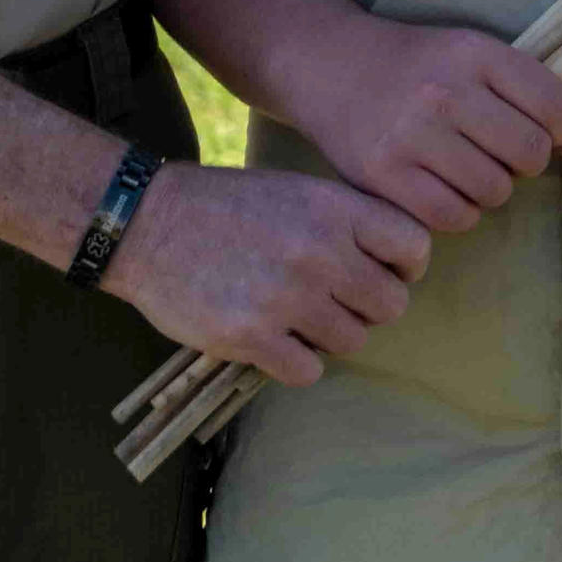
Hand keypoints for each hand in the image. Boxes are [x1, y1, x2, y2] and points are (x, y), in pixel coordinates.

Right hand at [98, 163, 436, 386]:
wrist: (147, 222)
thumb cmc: (225, 205)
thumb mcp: (295, 190)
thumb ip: (347, 222)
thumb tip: (396, 266)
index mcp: (333, 208)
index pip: (414, 247)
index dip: (405, 266)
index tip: (383, 271)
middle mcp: (319, 252)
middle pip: (390, 305)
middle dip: (366, 306)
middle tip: (333, 299)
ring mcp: (287, 297)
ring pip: (352, 341)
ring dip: (328, 336)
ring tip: (294, 316)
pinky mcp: (252, 337)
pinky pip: (308, 371)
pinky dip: (294, 361)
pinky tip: (272, 338)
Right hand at [285, 20, 561, 235]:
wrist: (329, 66)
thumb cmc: (413, 66)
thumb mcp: (468, 53)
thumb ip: (524, 91)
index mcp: (473, 52)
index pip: (554, 104)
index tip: (548, 134)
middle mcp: (444, 91)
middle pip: (530, 153)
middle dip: (524, 162)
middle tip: (498, 154)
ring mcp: (412, 134)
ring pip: (495, 191)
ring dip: (490, 189)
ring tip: (465, 170)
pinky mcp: (384, 173)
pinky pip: (454, 216)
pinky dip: (459, 212)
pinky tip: (444, 190)